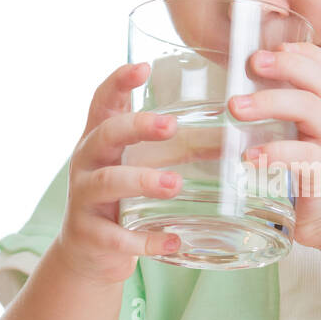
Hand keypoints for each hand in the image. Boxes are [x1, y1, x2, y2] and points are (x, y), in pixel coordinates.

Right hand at [56, 62, 182, 283]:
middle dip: (136, 126)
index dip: (119, 82)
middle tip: (170, 126)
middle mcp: (87, 163)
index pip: (103, 102)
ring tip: (175, 184)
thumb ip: (185, 149)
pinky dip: (144, 240)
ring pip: (108, 182)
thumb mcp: (146, 166)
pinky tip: (172, 242)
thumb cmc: (123, 198)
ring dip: (142, 180)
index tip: (143, 66)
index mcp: (100, 139)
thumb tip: (236, 136)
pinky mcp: (91, 235)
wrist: (88, 253)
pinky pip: (116, 236)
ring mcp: (84, 198)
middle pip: (105, 134)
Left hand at [229, 42, 320, 252]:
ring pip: (310, 109)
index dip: (303, 52)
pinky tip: (248, 157)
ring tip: (236, 108)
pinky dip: (273, 153)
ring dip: (270, 103)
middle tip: (253, 63)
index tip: (273, 47)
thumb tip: (238, 99)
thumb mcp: (310, 138)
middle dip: (286, 64)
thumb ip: (288, 118)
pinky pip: (301, 156)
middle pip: (320, 79)